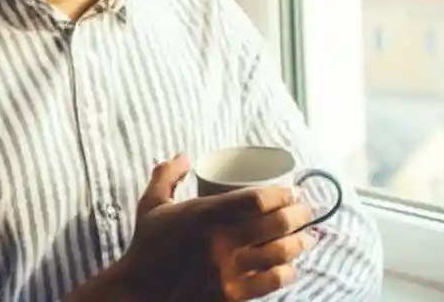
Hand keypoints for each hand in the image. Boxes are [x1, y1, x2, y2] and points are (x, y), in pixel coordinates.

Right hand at [67, 154, 316, 300]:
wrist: (136, 293)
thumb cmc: (147, 247)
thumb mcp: (151, 206)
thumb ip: (166, 176)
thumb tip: (184, 156)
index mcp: (205, 215)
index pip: (257, 199)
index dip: (282, 194)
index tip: (291, 192)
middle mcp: (219, 242)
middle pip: (276, 224)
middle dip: (300, 215)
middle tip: (306, 212)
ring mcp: (227, 271)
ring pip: (279, 254)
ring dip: (300, 244)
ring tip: (307, 238)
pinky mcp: (230, 295)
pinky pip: (270, 283)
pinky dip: (286, 273)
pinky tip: (290, 267)